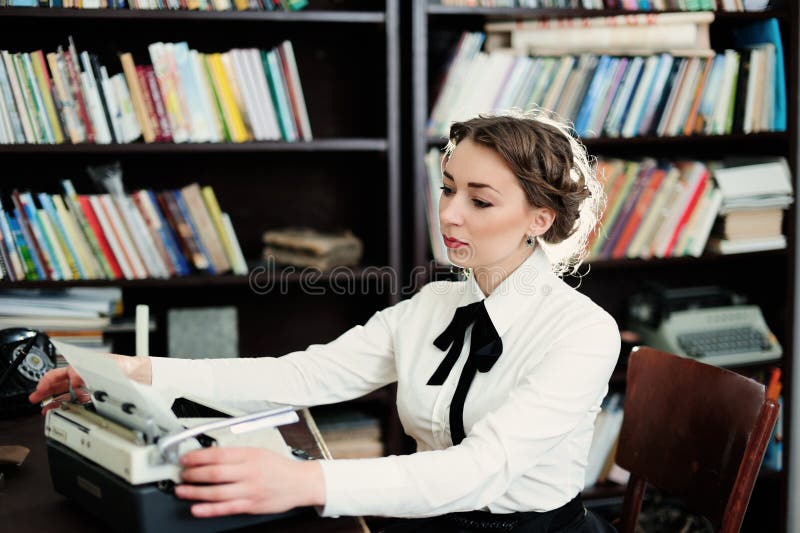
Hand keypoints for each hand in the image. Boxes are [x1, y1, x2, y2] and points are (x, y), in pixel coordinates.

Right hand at [28, 354, 152, 413]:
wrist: (142, 377)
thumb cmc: (125, 367)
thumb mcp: (104, 366)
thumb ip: (86, 371)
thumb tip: (72, 377)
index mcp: (82, 366)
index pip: (58, 373)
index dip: (46, 381)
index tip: (39, 390)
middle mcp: (83, 376)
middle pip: (58, 384)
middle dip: (45, 391)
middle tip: (34, 400)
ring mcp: (88, 386)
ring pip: (66, 394)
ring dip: (54, 401)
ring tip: (45, 409)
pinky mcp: (95, 396)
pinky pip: (77, 402)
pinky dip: (68, 407)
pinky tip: (63, 411)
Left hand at [176, 447, 325, 517]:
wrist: (300, 483)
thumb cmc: (279, 467)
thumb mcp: (259, 452)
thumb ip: (236, 454)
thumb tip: (210, 456)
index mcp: (250, 455)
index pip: (218, 454)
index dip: (197, 456)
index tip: (185, 458)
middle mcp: (249, 472)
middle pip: (215, 473)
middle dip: (193, 474)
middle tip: (182, 474)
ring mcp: (250, 490)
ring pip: (217, 492)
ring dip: (195, 492)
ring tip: (182, 490)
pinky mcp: (251, 505)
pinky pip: (227, 508)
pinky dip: (209, 509)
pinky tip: (197, 509)